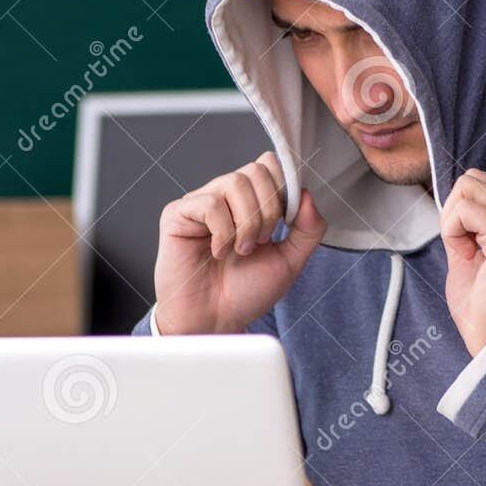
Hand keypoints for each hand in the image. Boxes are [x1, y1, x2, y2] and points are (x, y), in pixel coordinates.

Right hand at [154, 151, 326, 333]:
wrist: (215, 321)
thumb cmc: (245, 293)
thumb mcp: (290, 261)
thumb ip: (307, 229)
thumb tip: (307, 195)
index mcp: (251, 202)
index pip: (269, 165)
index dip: (282, 188)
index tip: (282, 223)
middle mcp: (225, 197)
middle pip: (256, 170)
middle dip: (267, 210)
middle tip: (259, 243)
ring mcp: (201, 203)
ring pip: (235, 182)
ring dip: (246, 224)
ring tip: (239, 251)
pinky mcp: (177, 214)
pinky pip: (210, 203)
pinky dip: (223, 232)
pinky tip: (218, 252)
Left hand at [440, 169, 485, 355]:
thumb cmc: (485, 305)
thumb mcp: (473, 252)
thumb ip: (467, 223)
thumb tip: (452, 198)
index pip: (481, 183)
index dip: (460, 211)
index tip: (467, 246)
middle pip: (472, 179)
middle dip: (454, 212)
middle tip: (463, 248)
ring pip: (467, 188)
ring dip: (453, 221)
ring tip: (468, 254)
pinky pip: (464, 210)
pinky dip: (453, 232)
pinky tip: (467, 257)